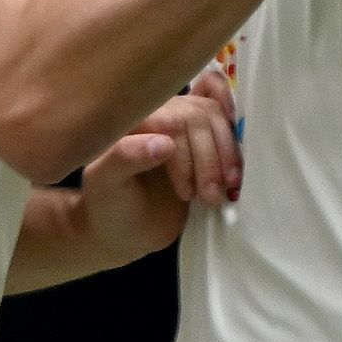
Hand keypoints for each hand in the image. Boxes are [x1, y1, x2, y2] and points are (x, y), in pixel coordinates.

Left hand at [78, 81, 240, 264]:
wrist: (127, 229)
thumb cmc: (108, 206)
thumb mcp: (105, 185)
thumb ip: (125, 158)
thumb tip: (164, 142)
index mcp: (132, 116)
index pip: (170, 118)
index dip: (185, 153)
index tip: (186, 192)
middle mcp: (159, 112)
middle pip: (198, 115)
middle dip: (209, 159)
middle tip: (209, 197)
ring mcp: (182, 123)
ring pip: (215, 116)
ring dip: (227, 154)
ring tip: (224, 192)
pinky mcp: (202, 138)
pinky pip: (224, 120)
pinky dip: (234, 143)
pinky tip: (236, 172)